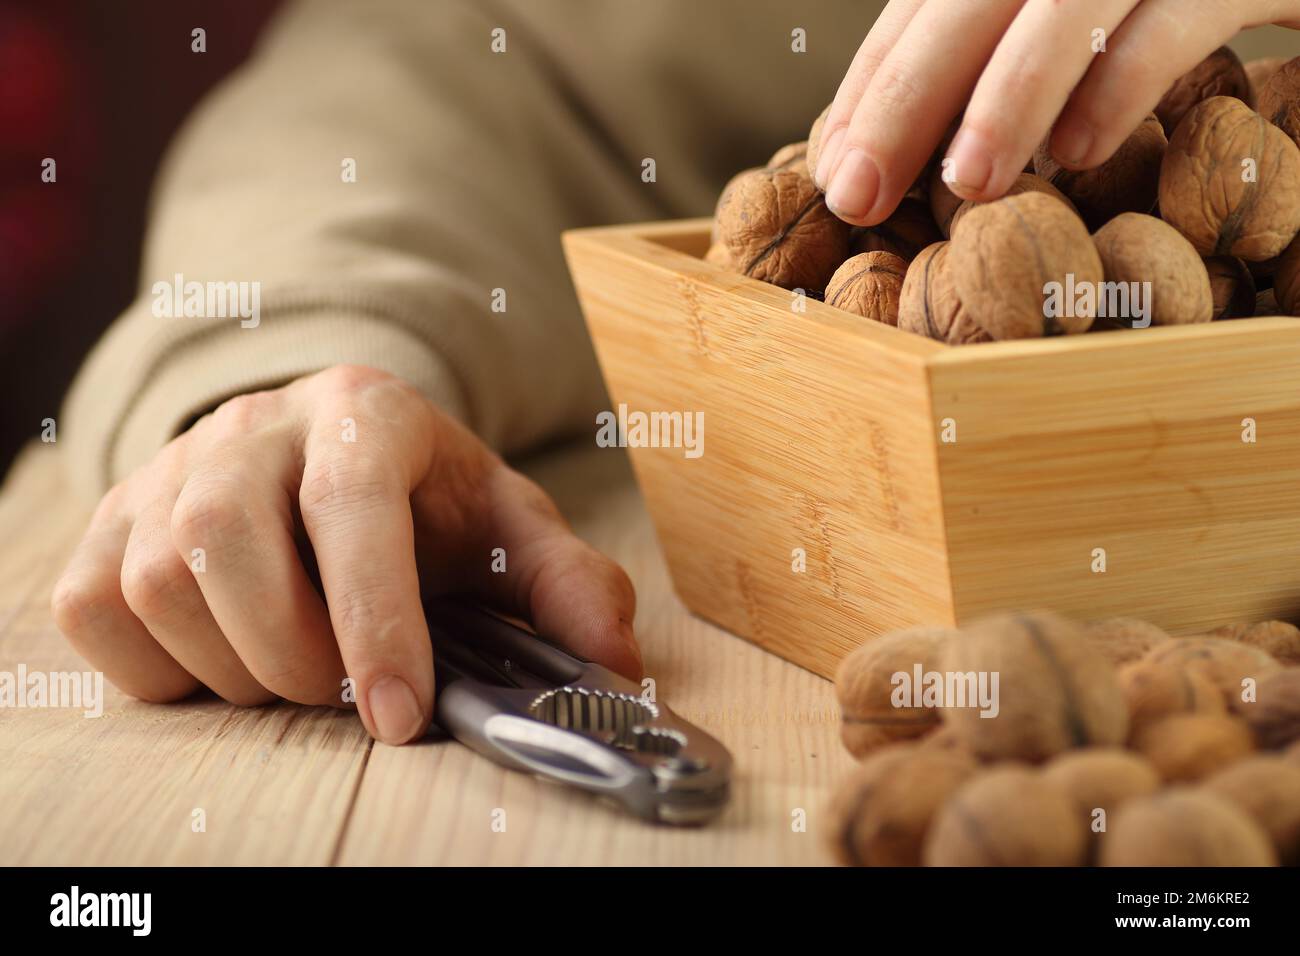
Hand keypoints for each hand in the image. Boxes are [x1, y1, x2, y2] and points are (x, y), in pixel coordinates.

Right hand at [51, 365, 640, 742]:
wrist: (334, 452)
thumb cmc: (427, 501)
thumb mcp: (509, 528)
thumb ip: (567, 583)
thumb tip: (615, 662)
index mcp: (365, 412)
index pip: (350, 506)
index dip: (372, 618)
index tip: (400, 714)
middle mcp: (257, 423)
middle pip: (225, 542)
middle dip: (292, 651)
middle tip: (344, 690)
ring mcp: (172, 465)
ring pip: (156, 581)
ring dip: (231, 665)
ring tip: (293, 668)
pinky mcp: (112, 514)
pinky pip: (93, 604)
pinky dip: (156, 665)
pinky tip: (224, 657)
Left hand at [813, 0, 1299, 225]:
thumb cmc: (1182, 4)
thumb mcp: (1080, 19)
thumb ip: (994, 55)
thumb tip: (881, 148)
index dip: (875, 83)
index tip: (837, 168)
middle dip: (906, 97)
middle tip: (859, 194)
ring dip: (1010, 93)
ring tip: (967, 184)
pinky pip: (1186, 8)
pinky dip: (1127, 77)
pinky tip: (1079, 150)